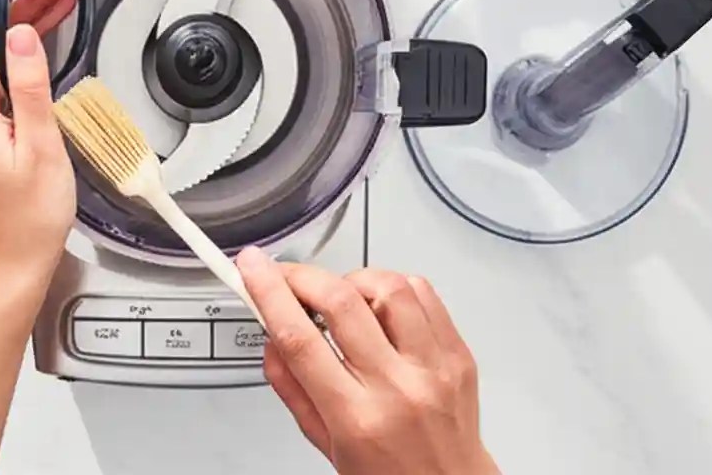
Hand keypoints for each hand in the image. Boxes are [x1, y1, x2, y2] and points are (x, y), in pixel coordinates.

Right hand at [237, 248, 498, 474]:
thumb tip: (271, 336)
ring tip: (340, 296)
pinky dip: (393, 286)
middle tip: (286, 275)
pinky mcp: (458, 353)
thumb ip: (292, 388)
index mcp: (356, 417)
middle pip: (342, 303)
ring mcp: (434, 367)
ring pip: (388, 287)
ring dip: (351, 279)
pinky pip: (425, 293)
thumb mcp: (324, 443)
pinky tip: (379, 303)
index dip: (269, 294)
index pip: (301, 339)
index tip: (253, 269)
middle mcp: (398, 388)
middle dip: (302, 276)